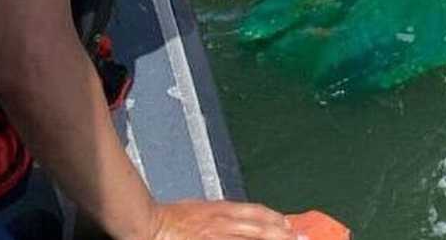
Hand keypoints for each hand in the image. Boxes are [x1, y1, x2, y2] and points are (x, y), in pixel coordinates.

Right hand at [146, 199, 297, 239]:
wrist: (148, 225)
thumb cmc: (171, 217)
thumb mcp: (200, 208)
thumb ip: (222, 213)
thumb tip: (240, 217)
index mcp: (221, 209)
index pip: (257, 213)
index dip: (276, 220)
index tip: (289, 225)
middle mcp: (223, 222)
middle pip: (261, 229)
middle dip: (282, 235)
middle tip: (297, 239)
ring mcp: (216, 237)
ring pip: (252, 238)